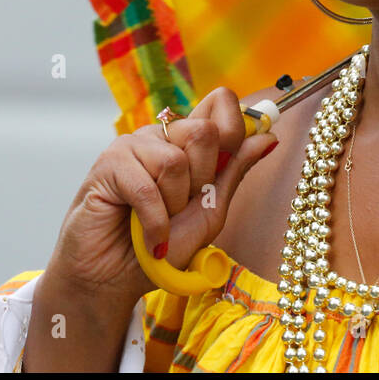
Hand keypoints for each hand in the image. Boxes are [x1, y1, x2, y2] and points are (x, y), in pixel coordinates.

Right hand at [45, 87, 278, 303]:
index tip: (225, 169)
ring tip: (161, 221)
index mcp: (189, 139)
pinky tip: (150, 239)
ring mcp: (134, 145)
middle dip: (202, 181)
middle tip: (183, 206)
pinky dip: (156, 223)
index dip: (234, 130)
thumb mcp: (211, 210)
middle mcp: (162, 134)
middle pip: (205, 132)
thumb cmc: (165, 244)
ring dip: (174, 205)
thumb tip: (269, 137)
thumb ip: (235, 171)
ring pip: (175, 161)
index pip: (221, 102)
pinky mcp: (109, 164)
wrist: (118, 277)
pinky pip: (148, 188)